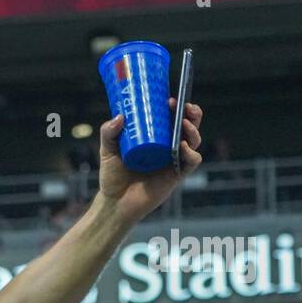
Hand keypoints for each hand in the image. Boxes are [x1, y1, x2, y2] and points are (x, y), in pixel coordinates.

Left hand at [97, 100, 203, 224]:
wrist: (115, 202)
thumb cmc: (112, 176)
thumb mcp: (108, 151)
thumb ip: (108, 133)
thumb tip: (119, 117)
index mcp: (155, 139)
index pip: (171, 119)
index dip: (176, 108)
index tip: (170, 100)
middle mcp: (167, 148)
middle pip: (187, 127)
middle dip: (192, 114)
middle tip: (185, 107)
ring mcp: (173, 161)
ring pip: (193, 141)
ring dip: (193, 130)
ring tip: (183, 124)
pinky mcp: (177, 176)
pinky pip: (192, 162)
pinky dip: (191, 153)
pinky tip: (183, 147)